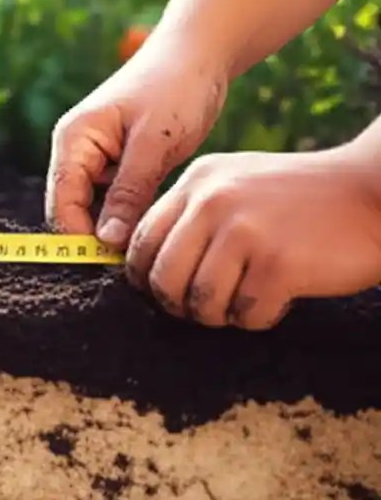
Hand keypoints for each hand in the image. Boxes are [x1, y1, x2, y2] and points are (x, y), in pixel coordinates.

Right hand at [46, 37, 228, 248]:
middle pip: (73, 210)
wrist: (199, 54)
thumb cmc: (175, 88)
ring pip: (96, 209)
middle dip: (98, 237)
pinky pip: (116, 201)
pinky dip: (131, 216)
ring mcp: (97, 158)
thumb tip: (105, 240)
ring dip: (117, 228)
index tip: (114, 263)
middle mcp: (77, 151)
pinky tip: (156, 227)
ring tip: (149, 247)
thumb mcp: (154, 142)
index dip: (80, 236)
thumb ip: (128, 192)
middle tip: (137, 262)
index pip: (62, 203)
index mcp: (73, 140)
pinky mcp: (119, 164)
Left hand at [126, 147, 380, 329]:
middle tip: (202, 308)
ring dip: (220, 315)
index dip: (144, 277)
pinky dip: (258, 318)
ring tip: (244, 302)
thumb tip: (148, 261)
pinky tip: (278, 300)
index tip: (162, 292)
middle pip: (162, 278)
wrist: (374, 192)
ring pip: (200, 302)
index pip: (141, 240)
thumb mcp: (236, 181)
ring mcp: (245, 232)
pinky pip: (245, 314)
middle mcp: (213, 202)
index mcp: (197, 181)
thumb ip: (194, 210)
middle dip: (177, 305)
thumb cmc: (304, 197)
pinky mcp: (279, 265)